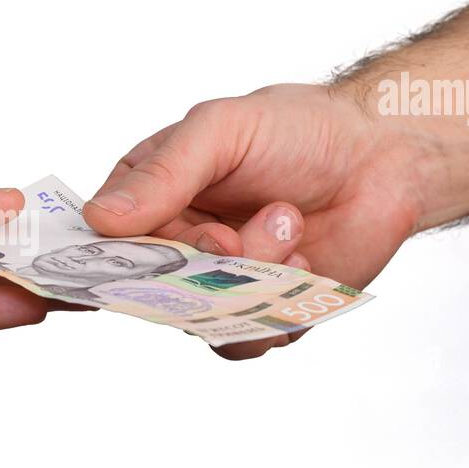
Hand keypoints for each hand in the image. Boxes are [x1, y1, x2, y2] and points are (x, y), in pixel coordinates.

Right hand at [84, 83, 422, 357]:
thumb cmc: (296, 128)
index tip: (85, 285)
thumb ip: (162, 174)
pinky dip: (274, 308)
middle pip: (145, 291)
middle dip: (191, 266)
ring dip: (244, 279)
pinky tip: (305, 261)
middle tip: (227, 238)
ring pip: (197, 320)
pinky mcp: (262, 312)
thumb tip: (99, 219)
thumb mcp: (220, 130)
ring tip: (288, 222)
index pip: (96, 244)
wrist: (383, 154)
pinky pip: (246, 338)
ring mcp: (216, 284)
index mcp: (146, 199)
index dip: (89, 267)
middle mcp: (173, 248)